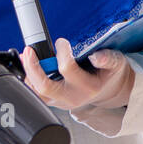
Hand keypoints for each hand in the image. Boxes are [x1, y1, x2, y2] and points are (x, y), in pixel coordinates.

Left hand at [19, 38, 134, 111]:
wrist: (108, 90)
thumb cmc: (109, 73)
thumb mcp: (116, 63)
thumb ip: (107, 59)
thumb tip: (96, 56)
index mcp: (88, 87)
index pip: (68, 69)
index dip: (62, 52)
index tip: (62, 41)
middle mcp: (72, 97)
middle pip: (45, 87)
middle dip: (33, 67)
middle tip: (28, 50)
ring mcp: (61, 102)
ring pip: (37, 93)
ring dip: (28, 74)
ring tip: (26, 56)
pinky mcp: (54, 101)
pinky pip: (36, 93)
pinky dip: (29, 79)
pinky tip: (29, 64)